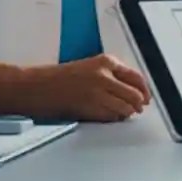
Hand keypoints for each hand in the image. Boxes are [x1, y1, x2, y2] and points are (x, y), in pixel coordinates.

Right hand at [0, 54, 151, 121]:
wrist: (35, 86)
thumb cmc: (58, 78)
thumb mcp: (88, 68)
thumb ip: (110, 76)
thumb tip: (131, 91)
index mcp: (105, 61)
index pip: (136, 76)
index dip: (144, 90)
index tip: (146, 97)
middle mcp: (104, 74)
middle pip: (135, 94)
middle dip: (137, 104)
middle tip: (137, 109)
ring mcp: (98, 91)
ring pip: (125, 107)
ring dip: (126, 113)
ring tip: (120, 114)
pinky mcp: (90, 106)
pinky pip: (111, 116)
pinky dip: (113, 119)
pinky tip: (107, 117)